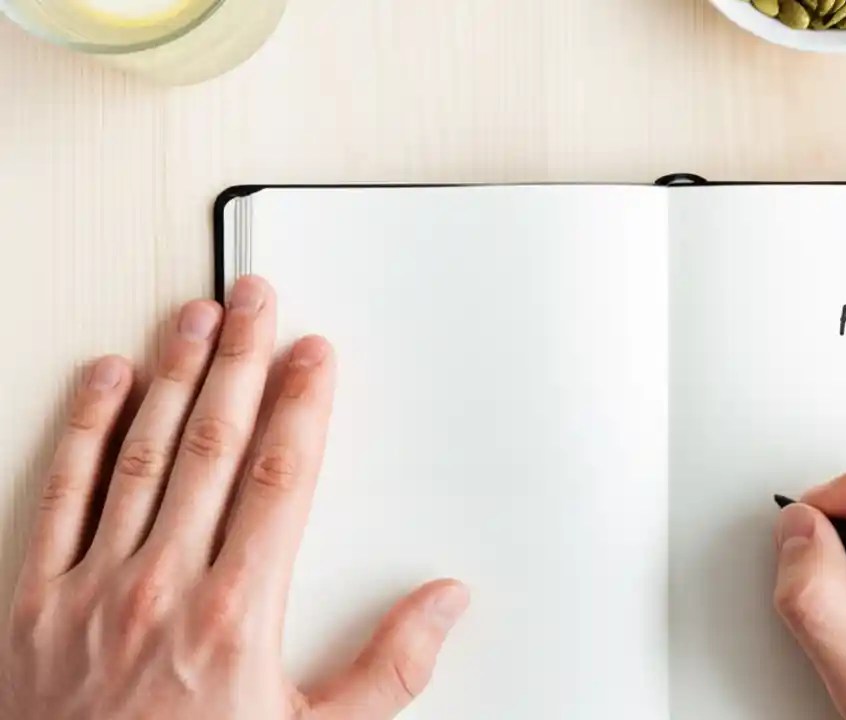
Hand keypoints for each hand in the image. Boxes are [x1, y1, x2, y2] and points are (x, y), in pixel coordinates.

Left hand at [0, 276, 467, 719]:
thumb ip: (389, 670)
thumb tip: (444, 605)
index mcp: (238, 613)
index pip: (282, 476)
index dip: (302, 404)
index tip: (314, 356)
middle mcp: (164, 586)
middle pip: (215, 444)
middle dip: (241, 360)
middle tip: (254, 302)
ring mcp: (94, 588)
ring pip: (142, 453)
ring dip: (173, 376)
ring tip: (192, 319)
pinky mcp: (36, 602)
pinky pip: (60, 496)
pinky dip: (83, 432)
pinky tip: (105, 382)